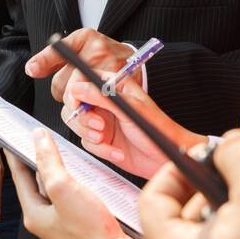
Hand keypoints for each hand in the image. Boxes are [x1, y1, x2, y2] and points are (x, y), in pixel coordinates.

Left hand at [5, 130, 148, 238]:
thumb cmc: (91, 234)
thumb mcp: (64, 189)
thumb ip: (49, 163)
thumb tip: (39, 140)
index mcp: (35, 215)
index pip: (20, 178)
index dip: (15, 155)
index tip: (11, 141)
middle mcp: (47, 221)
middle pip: (38, 183)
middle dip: (39, 162)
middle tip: (41, 143)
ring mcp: (64, 224)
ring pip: (57, 191)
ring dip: (60, 173)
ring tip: (65, 155)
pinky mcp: (81, 224)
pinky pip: (72, 198)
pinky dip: (75, 184)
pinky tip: (85, 178)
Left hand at [25, 27, 136, 105]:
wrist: (133, 61)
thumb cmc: (102, 55)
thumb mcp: (81, 47)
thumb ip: (54, 58)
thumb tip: (32, 69)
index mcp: (85, 37)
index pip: (58, 51)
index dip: (42, 62)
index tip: (32, 69)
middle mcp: (97, 49)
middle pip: (64, 81)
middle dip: (63, 91)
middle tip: (71, 91)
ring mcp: (108, 66)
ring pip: (75, 95)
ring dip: (75, 100)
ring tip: (84, 96)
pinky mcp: (117, 84)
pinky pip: (91, 103)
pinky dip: (88, 107)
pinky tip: (91, 104)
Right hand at [62, 76, 200, 179]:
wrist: (166, 158)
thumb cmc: (156, 129)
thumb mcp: (129, 110)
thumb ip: (101, 97)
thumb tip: (76, 88)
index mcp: (113, 86)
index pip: (82, 79)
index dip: (75, 92)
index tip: (78, 104)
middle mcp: (104, 102)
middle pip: (73, 103)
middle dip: (82, 117)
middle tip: (99, 125)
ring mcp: (102, 120)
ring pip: (76, 124)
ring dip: (89, 134)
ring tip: (105, 138)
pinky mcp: (102, 140)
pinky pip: (87, 143)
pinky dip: (101, 150)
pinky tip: (117, 152)